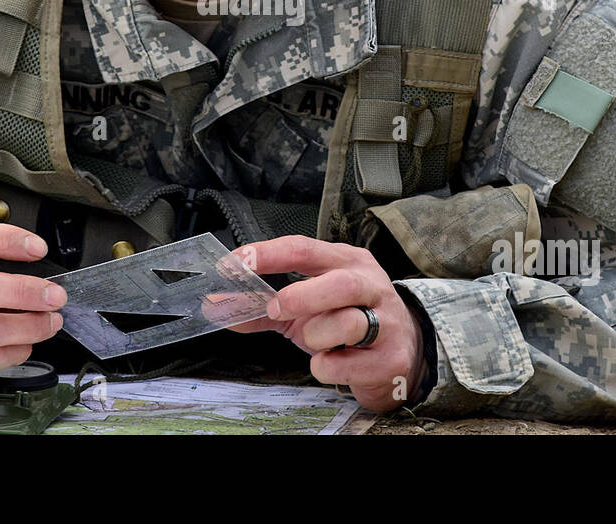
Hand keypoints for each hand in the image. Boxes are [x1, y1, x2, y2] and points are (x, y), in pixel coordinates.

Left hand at [225, 235, 427, 411]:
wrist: (399, 357)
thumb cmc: (346, 322)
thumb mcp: (305, 309)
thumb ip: (261, 307)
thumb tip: (216, 307)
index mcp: (346, 261)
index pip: (305, 248)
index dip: (268, 254)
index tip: (237, 263)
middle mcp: (370, 284)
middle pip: (340, 282)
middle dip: (301, 296)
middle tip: (274, 308)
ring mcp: (386, 321)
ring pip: (347, 324)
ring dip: (317, 336)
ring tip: (315, 341)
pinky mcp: (389, 358)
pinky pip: (347, 364)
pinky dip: (327, 366)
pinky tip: (332, 361)